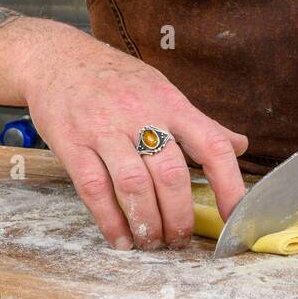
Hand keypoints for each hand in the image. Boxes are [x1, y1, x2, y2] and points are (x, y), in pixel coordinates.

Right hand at [23, 27, 247, 249]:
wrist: (58, 57)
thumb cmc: (114, 77)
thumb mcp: (161, 89)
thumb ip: (199, 122)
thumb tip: (239, 145)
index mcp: (169, 102)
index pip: (210, 144)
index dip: (229, 183)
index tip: (234, 214)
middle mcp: (140, 115)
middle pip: (171, 174)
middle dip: (179, 215)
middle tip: (179, 237)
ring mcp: (104, 130)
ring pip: (134, 186)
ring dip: (147, 223)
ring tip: (152, 241)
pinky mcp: (73, 144)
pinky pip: (95, 190)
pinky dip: (110, 221)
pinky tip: (120, 238)